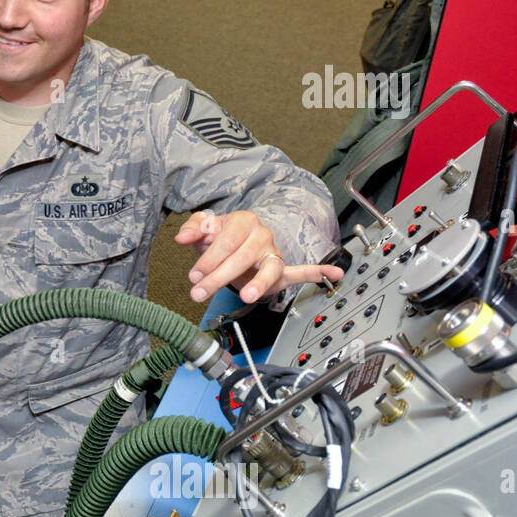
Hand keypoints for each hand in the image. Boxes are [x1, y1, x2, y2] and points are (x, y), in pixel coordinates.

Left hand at [175, 209, 344, 303]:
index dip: (208, 259)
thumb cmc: (218, 236)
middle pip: (242, 257)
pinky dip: (317, 273)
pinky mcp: (280, 269)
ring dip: (258, 283)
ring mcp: (272, 252)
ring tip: (247, 296)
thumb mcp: (202, 229)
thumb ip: (192, 229)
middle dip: (218, 277)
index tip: (194, 275)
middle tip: (199, 292)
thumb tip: (183, 237)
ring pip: (268, 268)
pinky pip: (301, 270)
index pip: (226, 240)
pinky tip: (333, 274)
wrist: (232, 243)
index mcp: (242, 221)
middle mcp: (261, 235)